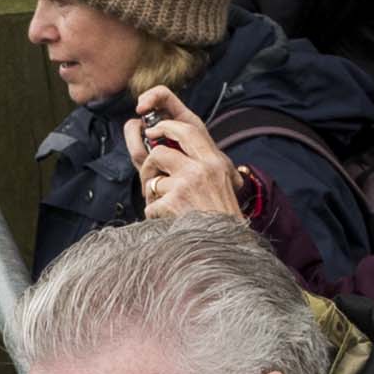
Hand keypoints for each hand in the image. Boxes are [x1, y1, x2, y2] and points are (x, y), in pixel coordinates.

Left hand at [131, 90, 245, 221]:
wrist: (224, 247)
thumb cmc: (221, 218)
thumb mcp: (222, 184)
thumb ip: (203, 165)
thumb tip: (177, 149)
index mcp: (214, 162)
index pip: (188, 130)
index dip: (167, 126)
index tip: (154, 130)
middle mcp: (201, 170)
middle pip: (160, 151)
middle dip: (149, 162)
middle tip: (149, 171)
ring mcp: (185, 186)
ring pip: (152, 180)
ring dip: (152, 194)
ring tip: (164, 206)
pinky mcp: (171, 203)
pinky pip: (151, 205)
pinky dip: (155, 216)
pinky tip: (168, 222)